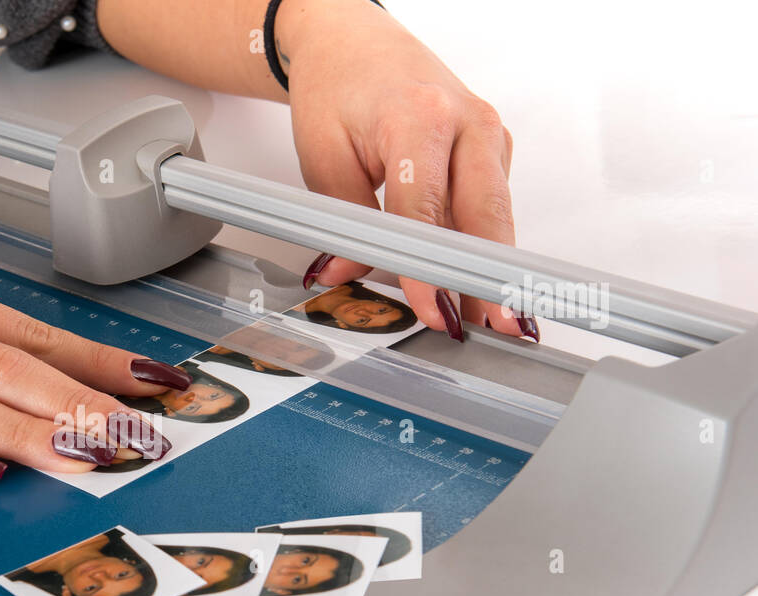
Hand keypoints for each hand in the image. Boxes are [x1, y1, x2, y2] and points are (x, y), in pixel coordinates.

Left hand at [277, 0, 535, 340]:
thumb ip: (341, 221)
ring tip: (492, 323)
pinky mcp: (493, 149)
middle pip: (486, 216)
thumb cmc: (337, 88)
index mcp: (420, 117)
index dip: (429, 268)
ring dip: (491, 271)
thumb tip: (348, 273)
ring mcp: (488, 134)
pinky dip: (481, 246)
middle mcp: (468, 122)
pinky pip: (490, 207)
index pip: (427, 211)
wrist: (352, 43)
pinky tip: (475, 284)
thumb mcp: (322, 156)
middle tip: (493, 329)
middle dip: (489, 280)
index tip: (432, 309)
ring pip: (496, 216)